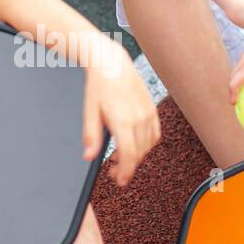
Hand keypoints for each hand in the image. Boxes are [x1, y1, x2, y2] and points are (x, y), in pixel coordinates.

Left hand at [80, 36, 159, 185]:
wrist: (111, 63)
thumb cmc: (99, 86)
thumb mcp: (89, 112)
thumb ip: (91, 136)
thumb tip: (89, 156)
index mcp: (122, 121)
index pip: (128, 155)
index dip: (125, 171)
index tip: (119, 180)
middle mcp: (139, 118)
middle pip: (138, 153)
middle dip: (128, 167)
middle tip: (115, 172)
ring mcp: (148, 113)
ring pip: (147, 146)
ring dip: (136, 156)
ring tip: (120, 157)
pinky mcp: (152, 109)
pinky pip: (154, 134)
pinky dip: (146, 144)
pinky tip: (135, 144)